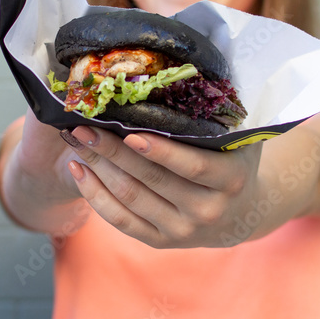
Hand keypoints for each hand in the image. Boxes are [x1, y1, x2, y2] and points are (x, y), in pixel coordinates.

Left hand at [64, 125, 265, 247]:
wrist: (243, 213)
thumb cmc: (234, 160)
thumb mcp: (240, 139)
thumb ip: (220, 116)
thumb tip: (185, 76)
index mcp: (231, 179)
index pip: (192, 165)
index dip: (160, 151)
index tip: (129, 131)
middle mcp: (207, 210)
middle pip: (152, 180)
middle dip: (113, 151)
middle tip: (84, 127)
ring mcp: (182, 230)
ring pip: (131, 198)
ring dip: (98, 168)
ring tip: (76, 141)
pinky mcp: (160, 241)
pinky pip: (121, 221)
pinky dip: (95, 196)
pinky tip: (77, 171)